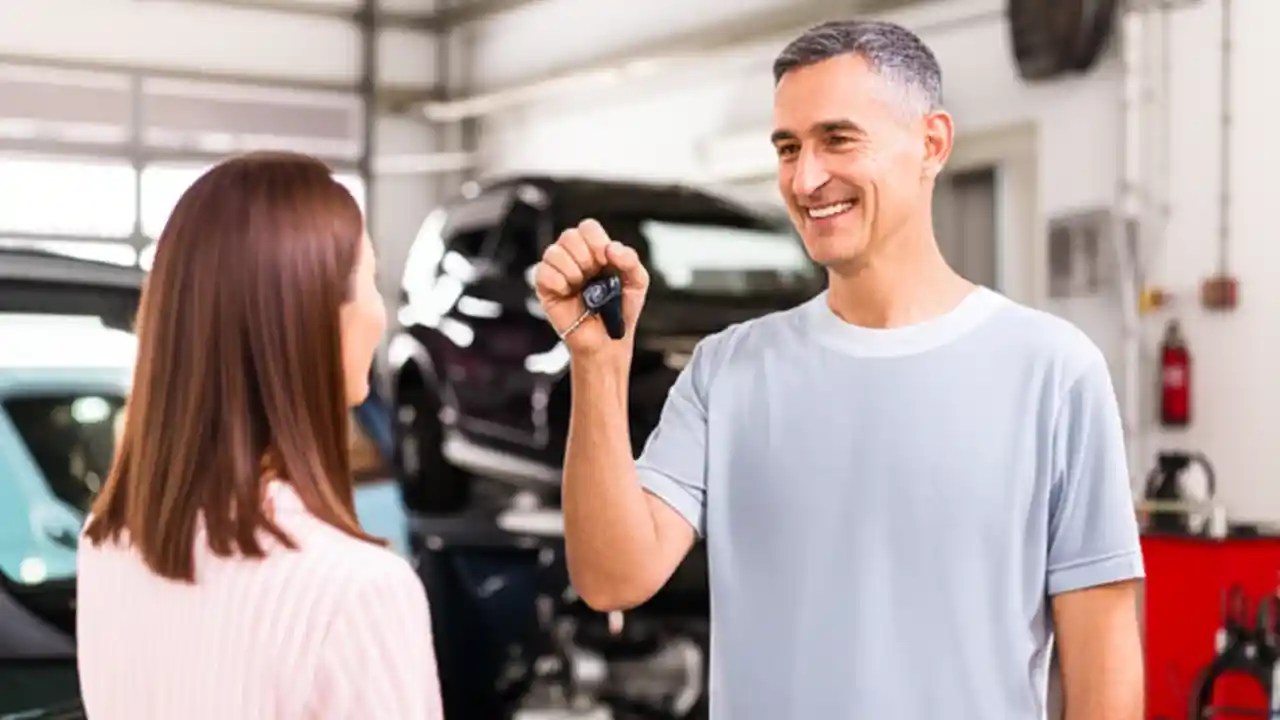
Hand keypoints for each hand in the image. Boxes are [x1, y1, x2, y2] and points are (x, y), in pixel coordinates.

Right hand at [534, 219, 649, 356]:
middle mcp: (575, 259)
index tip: (605, 259)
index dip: (596, 240)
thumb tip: (612, 248)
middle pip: (569, 235)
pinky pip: (542, 272)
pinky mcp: (545, 289)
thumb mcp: (637, 283)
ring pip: (553, 252)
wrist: (607, 343)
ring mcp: (558, 273)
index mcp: (595, 252)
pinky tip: (567, 293)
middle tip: (593, 276)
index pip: (588, 228)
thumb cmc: (620, 313)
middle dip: (584, 256)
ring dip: (572, 270)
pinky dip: (557, 281)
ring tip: (580, 287)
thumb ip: (631, 260)